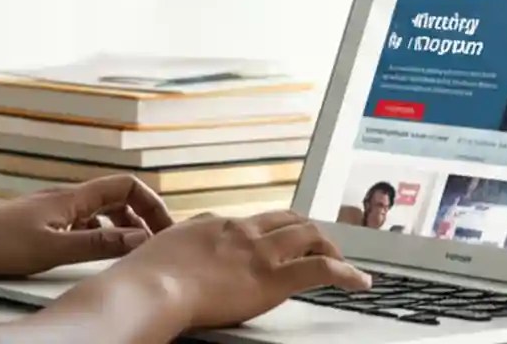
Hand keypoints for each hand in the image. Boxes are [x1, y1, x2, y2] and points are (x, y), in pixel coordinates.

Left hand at [0, 175, 174, 276]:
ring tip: (132, 252)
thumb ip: (99, 244)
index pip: (126, 185)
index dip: (151, 204)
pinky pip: (83, 223)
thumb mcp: (54, 249)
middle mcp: (66, 198)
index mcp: (73, 197)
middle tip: (154, 245)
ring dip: (121, 227)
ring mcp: (54, 209)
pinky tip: (97, 254)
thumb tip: (141, 239)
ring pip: (101, 212)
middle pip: (117, 197)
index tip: (163, 231)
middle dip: (141, 217)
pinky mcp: (43, 223)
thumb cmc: (0, 245)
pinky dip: (99, 235)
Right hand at [88, 210, 371, 330]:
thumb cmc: (147, 275)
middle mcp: (243, 231)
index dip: (279, 229)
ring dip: (331, 249)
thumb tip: (185, 240)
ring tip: (344, 266)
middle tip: (322, 250)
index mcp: (218, 225)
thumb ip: (184, 242)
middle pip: (290, 220)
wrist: (149, 287)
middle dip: (310, 233)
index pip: (259, 220)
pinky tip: (359, 283)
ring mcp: (259, 252)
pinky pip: (321, 269)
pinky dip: (346, 274)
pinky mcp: (272, 279)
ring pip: (310, 236)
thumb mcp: (165, 247)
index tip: (286, 239)